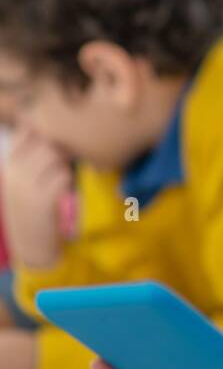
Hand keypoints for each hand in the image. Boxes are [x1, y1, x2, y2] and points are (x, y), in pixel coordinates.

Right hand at [1, 128, 72, 268]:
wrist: (30, 242)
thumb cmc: (31, 204)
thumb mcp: (24, 178)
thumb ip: (33, 154)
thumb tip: (51, 127)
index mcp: (9, 164)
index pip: (27, 133)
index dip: (45, 137)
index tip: (51, 150)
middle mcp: (14, 173)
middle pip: (46, 144)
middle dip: (60, 152)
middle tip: (61, 167)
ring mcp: (26, 186)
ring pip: (56, 158)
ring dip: (64, 167)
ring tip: (59, 180)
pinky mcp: (41, 200)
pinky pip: (63, 177)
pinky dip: (67, 183)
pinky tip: (61, 193)